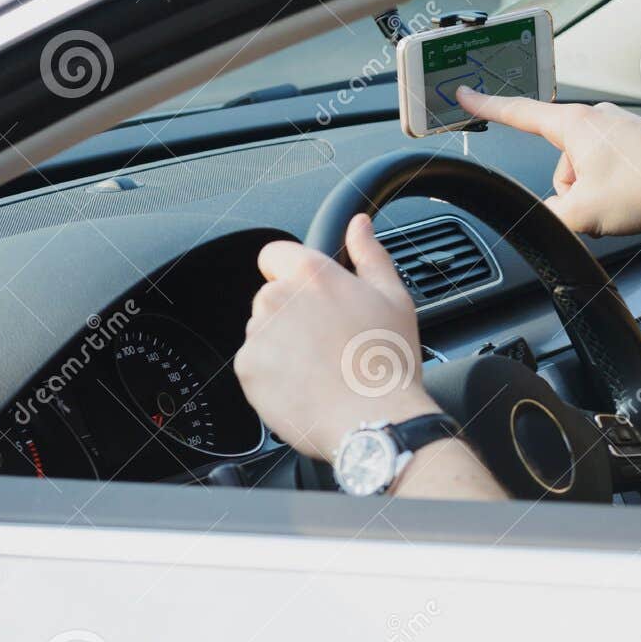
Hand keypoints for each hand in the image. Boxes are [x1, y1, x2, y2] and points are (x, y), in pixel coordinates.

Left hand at [234, 213, 439, 461]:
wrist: (373, 418)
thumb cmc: (387, 361)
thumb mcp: (393, 297)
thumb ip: (369, 254)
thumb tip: (359, 224)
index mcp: (312, 275)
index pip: (274, 254)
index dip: (291, 272)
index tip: (312, 297)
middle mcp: (277, 298)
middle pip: (271, 297)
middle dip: (292, 315)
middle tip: (328, 342)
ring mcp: (258, 334)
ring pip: (263, 332)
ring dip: (282, 345)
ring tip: (320, 369)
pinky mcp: (247, 368)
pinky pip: (255, 364)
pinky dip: (273, 376)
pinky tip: (306, 386)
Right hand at [455, 86, 640, 236]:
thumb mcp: (584, 214)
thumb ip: (553, 215)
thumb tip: (551, 215)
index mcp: (574, 126)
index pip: (519, 113)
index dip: (488, 108)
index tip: (467, 95)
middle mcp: (597, 119)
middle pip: (562, 162)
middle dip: (573, 190)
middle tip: (599, 207)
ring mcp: (621, 127)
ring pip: (589, 168)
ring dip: (598, 191)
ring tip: (625, 202)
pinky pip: (614, 168)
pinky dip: (620, 186)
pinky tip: (638, 195)